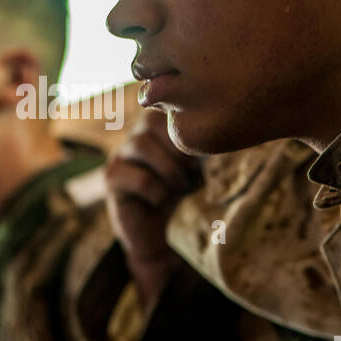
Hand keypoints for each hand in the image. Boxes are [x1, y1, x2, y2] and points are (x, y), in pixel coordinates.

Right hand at [104, 109, 203, 303]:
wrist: (153, 231)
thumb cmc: (177, 191)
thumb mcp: (194, 165)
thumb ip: (202, 146)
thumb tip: (228, 133)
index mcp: (153, 129)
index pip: (164, 109)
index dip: (184, 128)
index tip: (200, 154)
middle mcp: (132, 137)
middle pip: (149, 121)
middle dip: (177, 146)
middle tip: (193, 168)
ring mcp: (119, 156)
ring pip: (141, 145)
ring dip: (169, 168)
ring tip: (179, 185)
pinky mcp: (112, 179)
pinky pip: (140, 178)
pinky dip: (157, 191)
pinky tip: (161, 200)